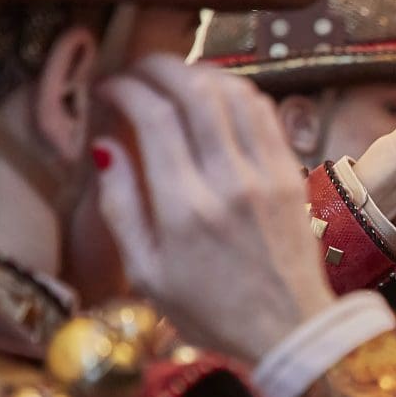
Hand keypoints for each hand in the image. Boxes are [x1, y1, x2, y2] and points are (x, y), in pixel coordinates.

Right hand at [93, 55, 334, 363]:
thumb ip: (120, 207)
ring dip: (199, 73)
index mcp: (185, 209)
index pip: (154, 117)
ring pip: (234, 93)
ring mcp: (267, 173)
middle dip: (159, 67)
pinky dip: (237, 91)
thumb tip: (103, 147)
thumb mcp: (147, 274)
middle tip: (137, 71)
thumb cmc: (211, 311)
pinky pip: (264, 112)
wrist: (290, 329)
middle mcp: (229, 181)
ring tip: (174, 79)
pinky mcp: (292, 173)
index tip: (110, 88)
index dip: (126, 89)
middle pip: (194, 91)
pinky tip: (216, 97)